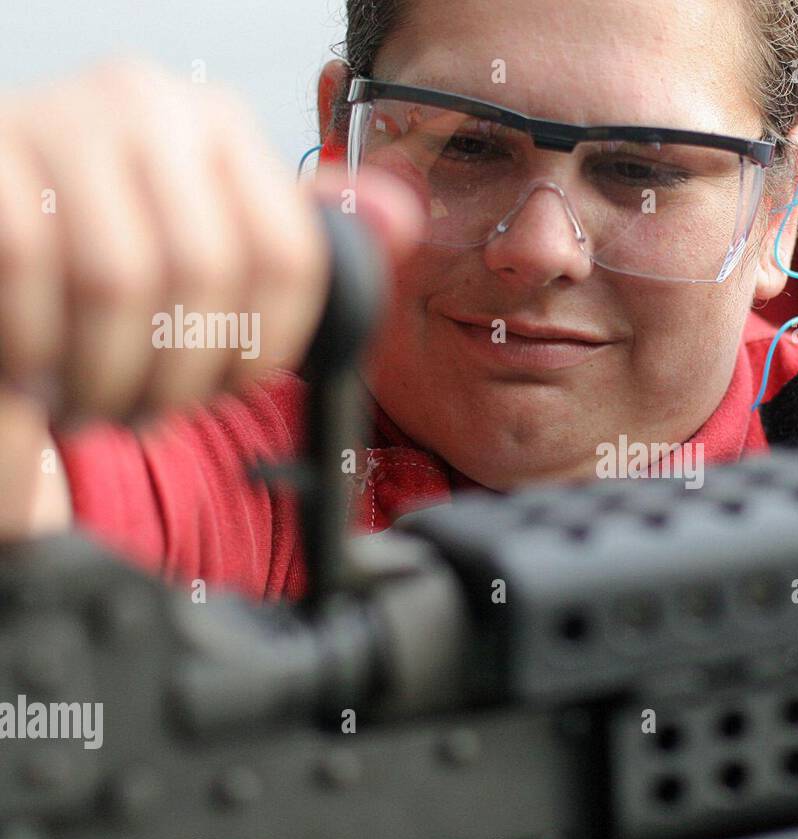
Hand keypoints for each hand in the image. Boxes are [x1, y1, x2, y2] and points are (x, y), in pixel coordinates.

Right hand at [0, 58, 417, 424]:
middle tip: (157, 414)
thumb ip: (303, 233)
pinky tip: (40, 378)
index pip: (289, 252)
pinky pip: (31, 267)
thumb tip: (400, 215)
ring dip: (112, 373)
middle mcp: (149, 104)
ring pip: (121, 278)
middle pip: (209, 272)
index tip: (237, 387)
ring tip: (101, 408)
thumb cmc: (106, 234)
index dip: (270, 346)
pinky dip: (39, 347)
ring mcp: (61, 118)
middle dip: (186, 373)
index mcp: (220, 126)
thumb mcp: (213, 228)